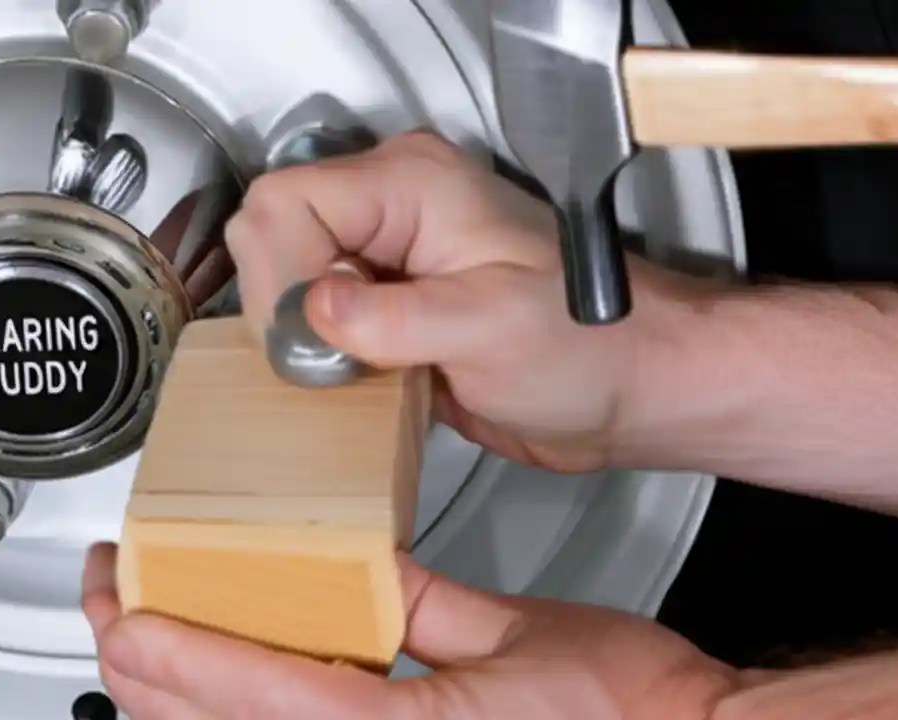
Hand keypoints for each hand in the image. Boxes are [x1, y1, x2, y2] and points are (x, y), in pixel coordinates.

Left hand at [82, 543, 738, 718]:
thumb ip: (423, 601)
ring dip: (172, 701)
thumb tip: (359, 565)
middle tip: (116, 604)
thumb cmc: (633, 713)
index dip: (172, 646)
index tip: (126, 604)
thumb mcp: (516, 633)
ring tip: (145, 642)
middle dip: (142, 670)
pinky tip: (214, 691)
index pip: (252, 688)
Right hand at [226, 131, 708, 472]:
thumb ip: (396, 318)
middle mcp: (387, 209)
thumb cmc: (591, 345)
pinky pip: (311, 323)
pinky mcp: (382, 303)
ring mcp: (381, 255)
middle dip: (289, 311)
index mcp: (411, 184)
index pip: (285, 203)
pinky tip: (364, 382)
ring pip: (283, 284)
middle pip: (270, 238)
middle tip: (345, 360)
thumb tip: (314, 310)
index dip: (286, 275)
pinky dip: (320, 360)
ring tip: (364, 373)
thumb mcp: (492, 327)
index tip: (325, 334)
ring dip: (304, 340)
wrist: (627, 388)